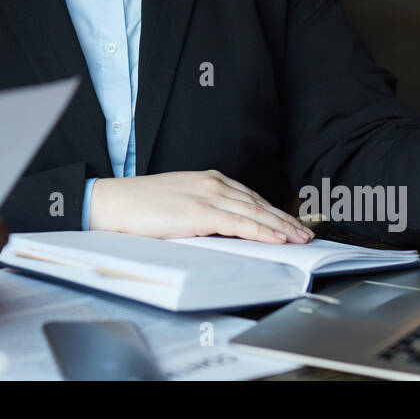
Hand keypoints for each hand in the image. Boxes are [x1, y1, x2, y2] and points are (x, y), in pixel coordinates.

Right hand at [89, 170, 313, 242]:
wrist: (114, 202)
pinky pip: (239, 223)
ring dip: (281, 227)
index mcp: (209, 179)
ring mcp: (207, 196)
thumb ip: (204, 209)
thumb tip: (225, 227)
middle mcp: (213, 183)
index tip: (290, 223)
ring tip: (299, 239)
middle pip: (258, 203)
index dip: (274, 211)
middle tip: (305, 234)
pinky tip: (277, 239)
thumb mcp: (180, 201)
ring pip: (255, 213)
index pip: (250, 196)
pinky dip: (262, 231)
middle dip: (285, 220)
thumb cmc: (141, 205)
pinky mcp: (200, 212)